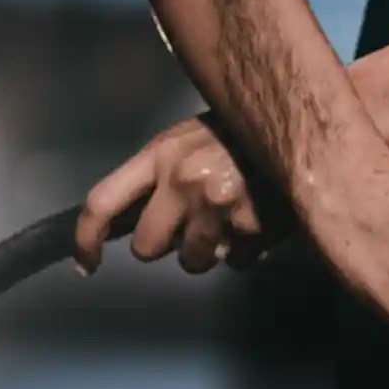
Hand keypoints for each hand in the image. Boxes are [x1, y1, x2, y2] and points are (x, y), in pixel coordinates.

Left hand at [74, 114, 292, 274]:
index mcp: (161, 154)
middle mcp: (183, 181)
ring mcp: (218, 207)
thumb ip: (158, 177)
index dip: (86, 239)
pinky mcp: (253, 228)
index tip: (87, 264)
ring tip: (229, 222)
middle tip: (190, 227)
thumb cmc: (239, 135)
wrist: (302, 125)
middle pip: (147, 247)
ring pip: (192, 262)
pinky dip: (247, 251)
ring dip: (208, 252)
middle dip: (165, 245)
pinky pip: (237, 262)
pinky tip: (258, 222)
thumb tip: (126, 223)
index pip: (103, 202)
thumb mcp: (189, 141)